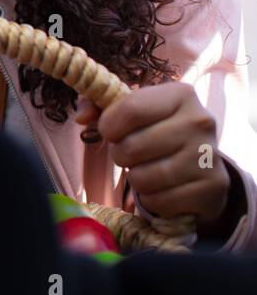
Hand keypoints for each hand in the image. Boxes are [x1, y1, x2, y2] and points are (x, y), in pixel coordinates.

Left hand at [76, 82, 230, 225]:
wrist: (200, 165)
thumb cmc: (156, 132)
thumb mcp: (132, 112)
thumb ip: (100, 107)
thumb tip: (82, 116)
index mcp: (180, 94)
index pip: (130, 108)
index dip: (109, 125)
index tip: (110, 132)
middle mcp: (200, 121)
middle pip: (133, 146)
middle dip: (121, 154)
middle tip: (130, 154)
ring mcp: (210, 155)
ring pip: (144, 177)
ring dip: (136, 178)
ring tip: (146, 170)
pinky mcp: (213, 187)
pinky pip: (160, 200)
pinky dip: (153, 199)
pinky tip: (164, 188)